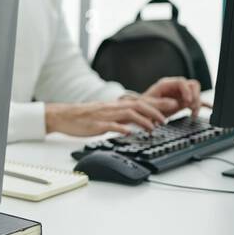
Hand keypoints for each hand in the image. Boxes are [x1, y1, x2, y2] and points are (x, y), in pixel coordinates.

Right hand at [45, 98, 168, 136]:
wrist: (64, 116)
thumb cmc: (83, 117)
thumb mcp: (104, 114)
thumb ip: (119, 116)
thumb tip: (134, 123)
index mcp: (115, 105)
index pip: (139, 101)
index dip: (156, 104)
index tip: (170, 106)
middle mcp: (112, 108)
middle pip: (138, 105)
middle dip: (154, 111)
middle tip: (165, 119)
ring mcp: (104, 116)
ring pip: (128, 114)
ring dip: (142, 121)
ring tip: (151, 128)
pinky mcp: (96, 125)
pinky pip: (111, 125)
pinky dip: (122, 128)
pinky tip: (129, 132)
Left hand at [140, 76, 204, 116]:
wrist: (141, 113)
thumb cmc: (142, 107)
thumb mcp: (149, 105)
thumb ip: (161, 103)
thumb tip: (175, 103)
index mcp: (166, 85)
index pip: (182, 82)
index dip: (186, 90)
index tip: (187, 101)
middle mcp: (175, 88)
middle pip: (192, 85)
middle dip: (194, 96)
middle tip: (190, 108)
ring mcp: (180, 94)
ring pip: (196, 93)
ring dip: (197, 103)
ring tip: (193, 113)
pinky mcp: (183, 102)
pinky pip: (196, 101)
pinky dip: (203, 104)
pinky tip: (210, 108)